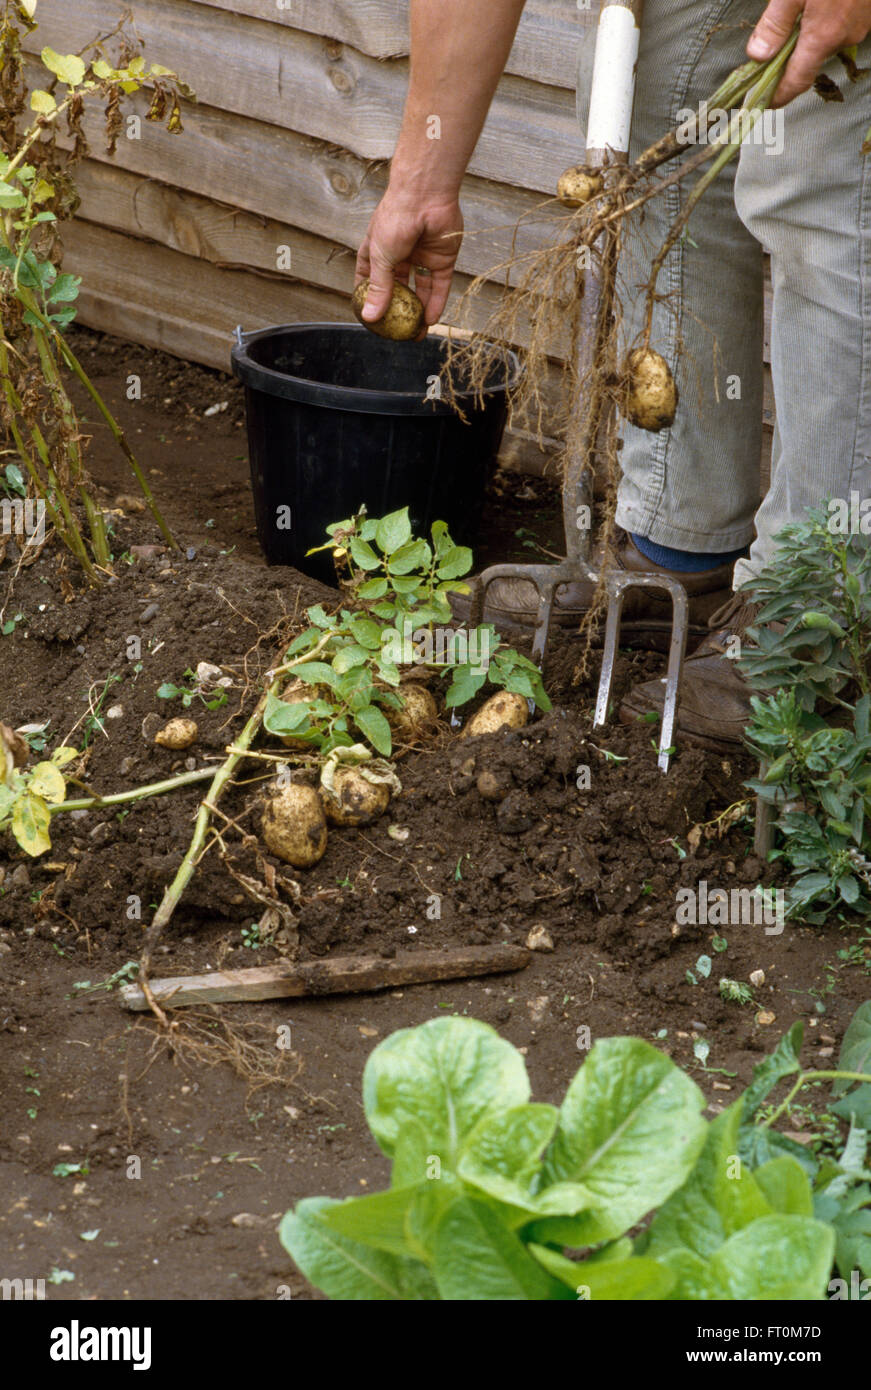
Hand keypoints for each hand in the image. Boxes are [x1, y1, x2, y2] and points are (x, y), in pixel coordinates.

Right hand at [355, 189, 463, 335]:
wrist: (425, 195)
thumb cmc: (395, 220)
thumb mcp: (380, 258)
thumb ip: (379, 289)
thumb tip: (370, 316)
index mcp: (377, 250)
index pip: (369, 278)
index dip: (368, 297)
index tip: (370, 318)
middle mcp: (399, 254)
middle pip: (398, 288)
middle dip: (398, 310)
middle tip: (396, 333)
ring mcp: (421, 256)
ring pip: (420, 289)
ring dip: (419, 311)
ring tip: (416, 334)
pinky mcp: (441, 258)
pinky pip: (438, 284)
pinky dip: (436, 301)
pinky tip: (431, 319)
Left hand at [747, 0, 870, 105]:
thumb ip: (775, 24)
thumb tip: (757, 55)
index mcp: (822, 37)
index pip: (796, 83)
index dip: (778, 97)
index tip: (763, 104)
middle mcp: (843, 37)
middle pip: (809, 62)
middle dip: (788, 61)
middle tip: (766, 55)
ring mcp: (859, 25)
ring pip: (824, 42)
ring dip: (806, 37)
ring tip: (795, 16)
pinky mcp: (867, 11)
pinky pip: (839, 25)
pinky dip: (823, 22)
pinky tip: (817, 5)